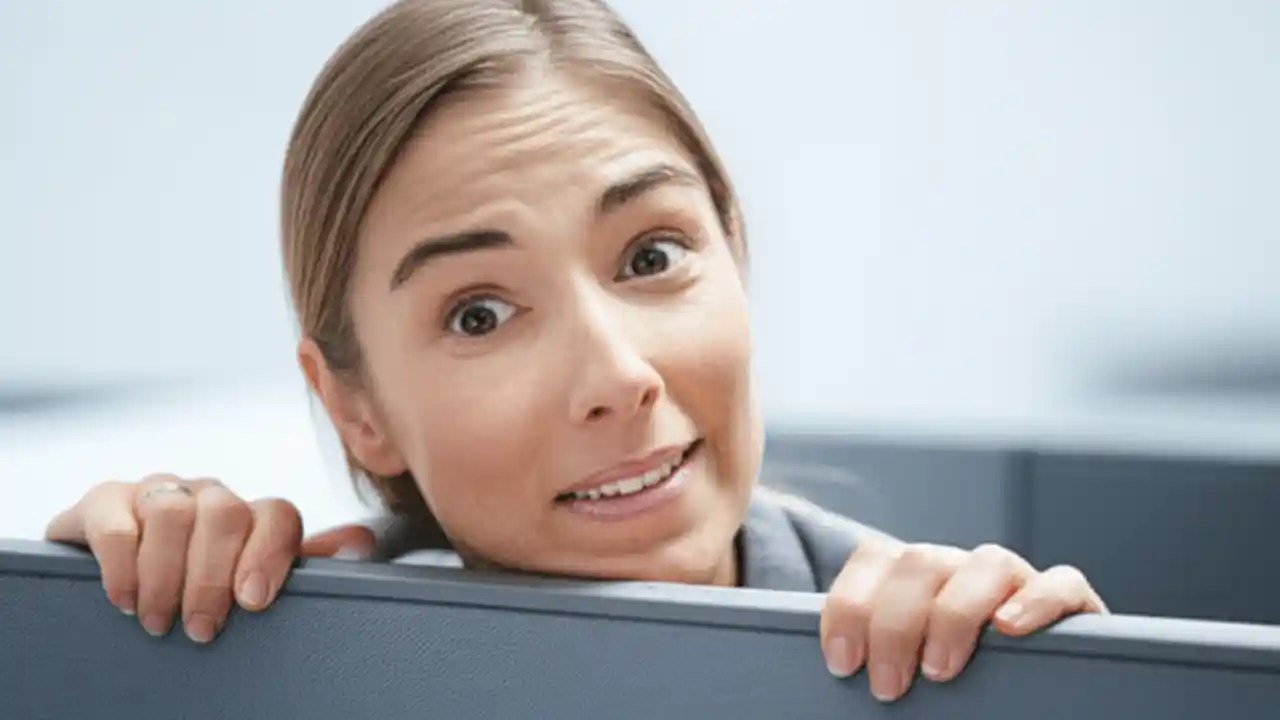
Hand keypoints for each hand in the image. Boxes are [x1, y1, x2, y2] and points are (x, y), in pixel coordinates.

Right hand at [44, 473, 374, 642]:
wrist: (116, 575)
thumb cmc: (195, 584)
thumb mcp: (246, 582)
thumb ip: (301, 564)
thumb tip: (360, 542)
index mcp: (248, 515)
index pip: (278, 514)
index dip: (269, 556)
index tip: (252, 603)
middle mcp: (208, 495)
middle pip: (226, 514)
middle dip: (212, 579)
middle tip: (201, 629)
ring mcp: (158, 492)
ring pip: (174, 513)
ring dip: (166, 577)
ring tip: (159, 622)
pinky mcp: (106, 500)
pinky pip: (118, 516)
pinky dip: (123, 563)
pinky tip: (125, 599)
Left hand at [819, 537, 1106, 702]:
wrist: (1031, 710)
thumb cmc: (953, 701)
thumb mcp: (906, 677)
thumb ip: (880, 662)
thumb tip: (842, 677)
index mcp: (917, 582)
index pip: (875, 558)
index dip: (850, 603)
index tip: (841, 662)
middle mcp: (963, 573)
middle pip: (921, 562)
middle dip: (895, 624)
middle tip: (888, 686)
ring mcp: (1018, 584)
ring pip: (986, 562)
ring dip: (955, 614)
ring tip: (939, 669)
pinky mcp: (1075, 608)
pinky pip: (1062, 582)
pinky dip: (1036, 600)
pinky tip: (1011, 628)